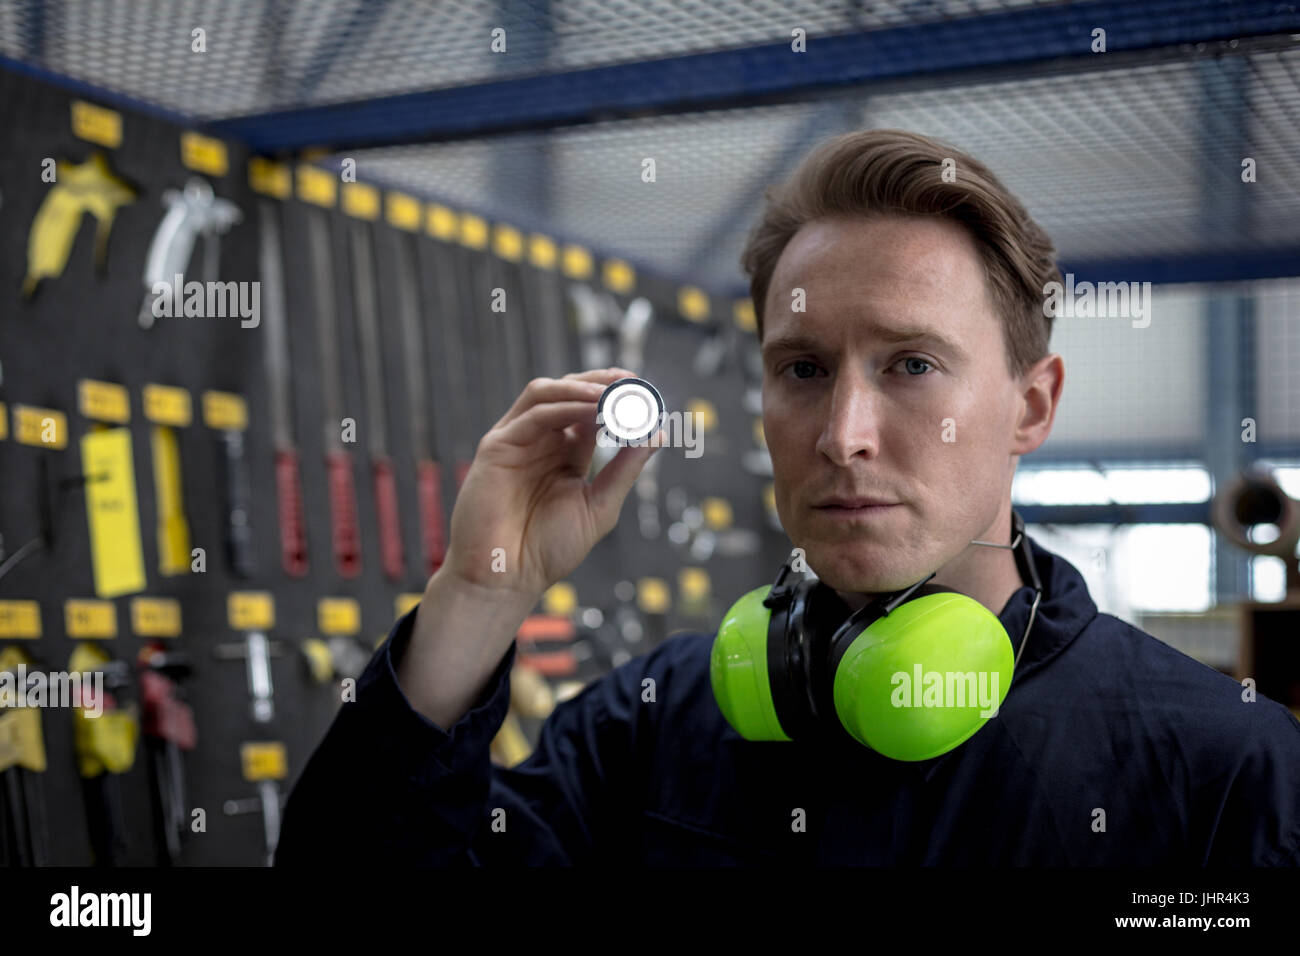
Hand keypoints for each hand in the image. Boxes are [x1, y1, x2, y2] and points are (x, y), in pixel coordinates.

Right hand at [438, 367, 662, 601]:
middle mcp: (540, 441)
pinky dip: (565, 405)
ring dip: (582, 387)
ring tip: (615, 391)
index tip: (647, 392)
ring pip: (546, 393)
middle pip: (568, 393)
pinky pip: (533, 414)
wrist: (506, 579)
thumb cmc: (548, 549)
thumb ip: (625, 469)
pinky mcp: (496, 446)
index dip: (618, 398)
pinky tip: (592, 409)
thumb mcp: (599, 506)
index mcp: (565, 454)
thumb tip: (659, 433)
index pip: (592, 412)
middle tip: (633, 381)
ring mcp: (517, 441)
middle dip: (601, 382)